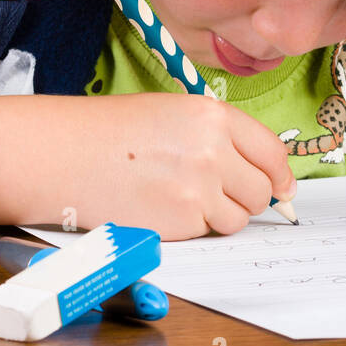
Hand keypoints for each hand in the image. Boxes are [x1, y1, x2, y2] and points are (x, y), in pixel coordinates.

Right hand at [0, 92, 295, 238]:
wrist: (63, 155)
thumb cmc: (110, 132)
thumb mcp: (172, 113)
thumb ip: (217, 137)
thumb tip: (261, 171)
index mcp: (212, 116)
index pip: (271, 150)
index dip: (280, 173)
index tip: (282, 186)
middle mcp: (213, 150)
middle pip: (261, 189)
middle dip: (248, 197)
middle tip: (219, 195)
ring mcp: (199, 188)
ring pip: (239, 217)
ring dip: (221, 215)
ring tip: (182, 198)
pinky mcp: (181, 221)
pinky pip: (208, 232)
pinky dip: (195, 228)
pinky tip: (164, 209)